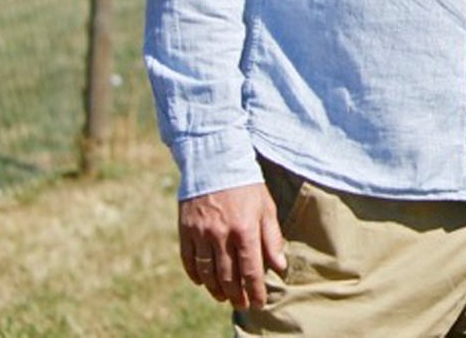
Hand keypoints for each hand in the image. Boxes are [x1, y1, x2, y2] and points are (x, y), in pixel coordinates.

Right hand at [178, 183, 286, 309]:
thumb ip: (272, 238)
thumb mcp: (266, 207)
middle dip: (236, 294)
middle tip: (242, 304)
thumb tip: (279, 267)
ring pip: (207, 272)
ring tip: (224, 297)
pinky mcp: (185, 230)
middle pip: (228, 276)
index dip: (255, 290)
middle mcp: (221, 234)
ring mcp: (200, 233)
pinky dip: (195, 275)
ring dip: (216, 289)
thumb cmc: (247, 185)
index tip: (259, 303)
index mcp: (245, 229)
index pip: (251, 270)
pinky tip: (203, 282)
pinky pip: (188, 260)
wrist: (215, 161)